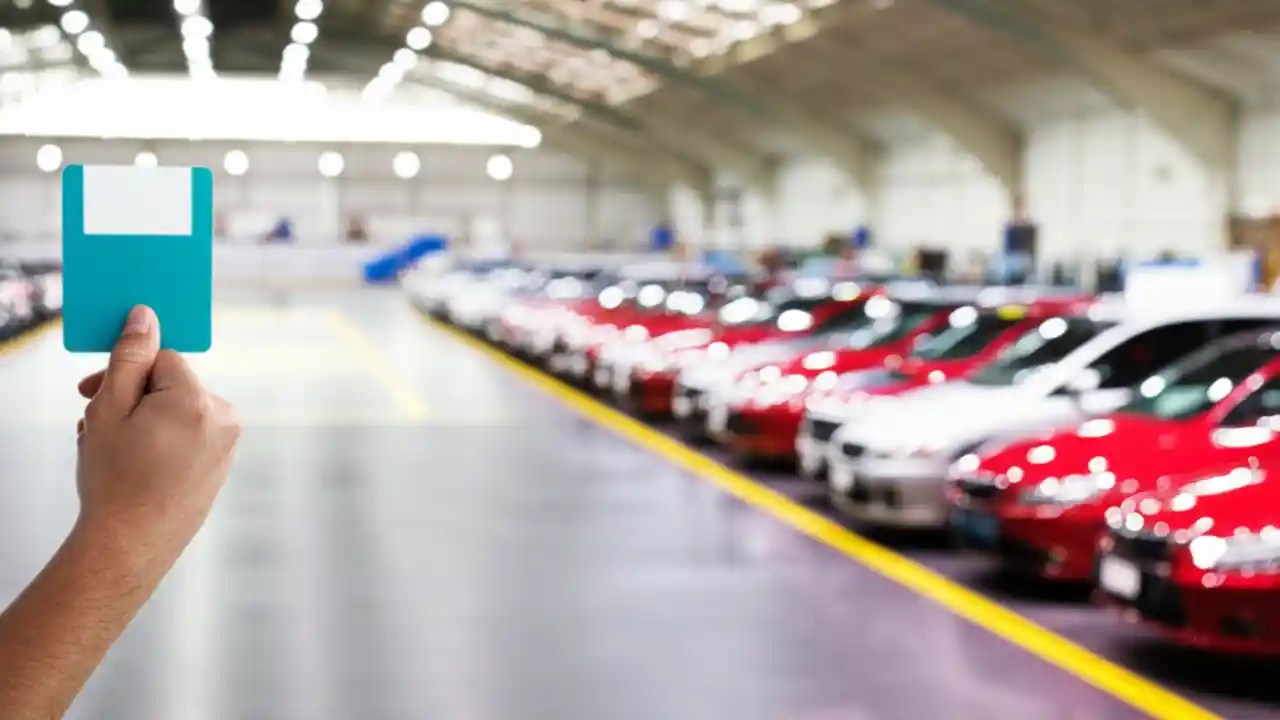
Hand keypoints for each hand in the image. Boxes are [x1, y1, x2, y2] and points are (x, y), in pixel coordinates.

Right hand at [75, 305, 240, 564]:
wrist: (129, 548)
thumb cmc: (115, 478)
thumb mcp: (110, 409)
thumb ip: (129, 358)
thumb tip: (146, 314)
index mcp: (198, 400)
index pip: (162, 359)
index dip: (124, 372)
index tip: (91, 389)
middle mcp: (223, 418)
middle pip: (171, 385)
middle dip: (130, 397)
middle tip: (92, 422)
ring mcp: (227, 445)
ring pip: (176, 412)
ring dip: (141, 420)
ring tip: (110, 449)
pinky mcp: (221, 466)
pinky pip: (188, 437)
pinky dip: (160, 441)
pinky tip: (134, 463)